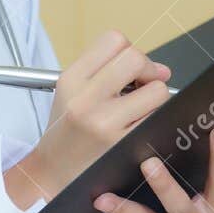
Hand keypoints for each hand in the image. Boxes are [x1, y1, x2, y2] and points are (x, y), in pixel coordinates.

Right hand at [5, 30, 170, 208]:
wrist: (52, 173)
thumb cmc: (67, 130)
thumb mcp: (72, 91)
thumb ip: (110, 72)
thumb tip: (162, 70)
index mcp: (71, 79)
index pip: (114, 40)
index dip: (129, 50)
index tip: (129, 69)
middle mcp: (86, 99)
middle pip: (135, 58)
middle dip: (147, 69)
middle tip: (142, 85)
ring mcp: (105, 123)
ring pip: (156, 90)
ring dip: (155, 98)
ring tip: (139, 109)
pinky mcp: (122, 145)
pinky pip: (157, 119)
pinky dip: (155, 119)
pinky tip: (139, 126)